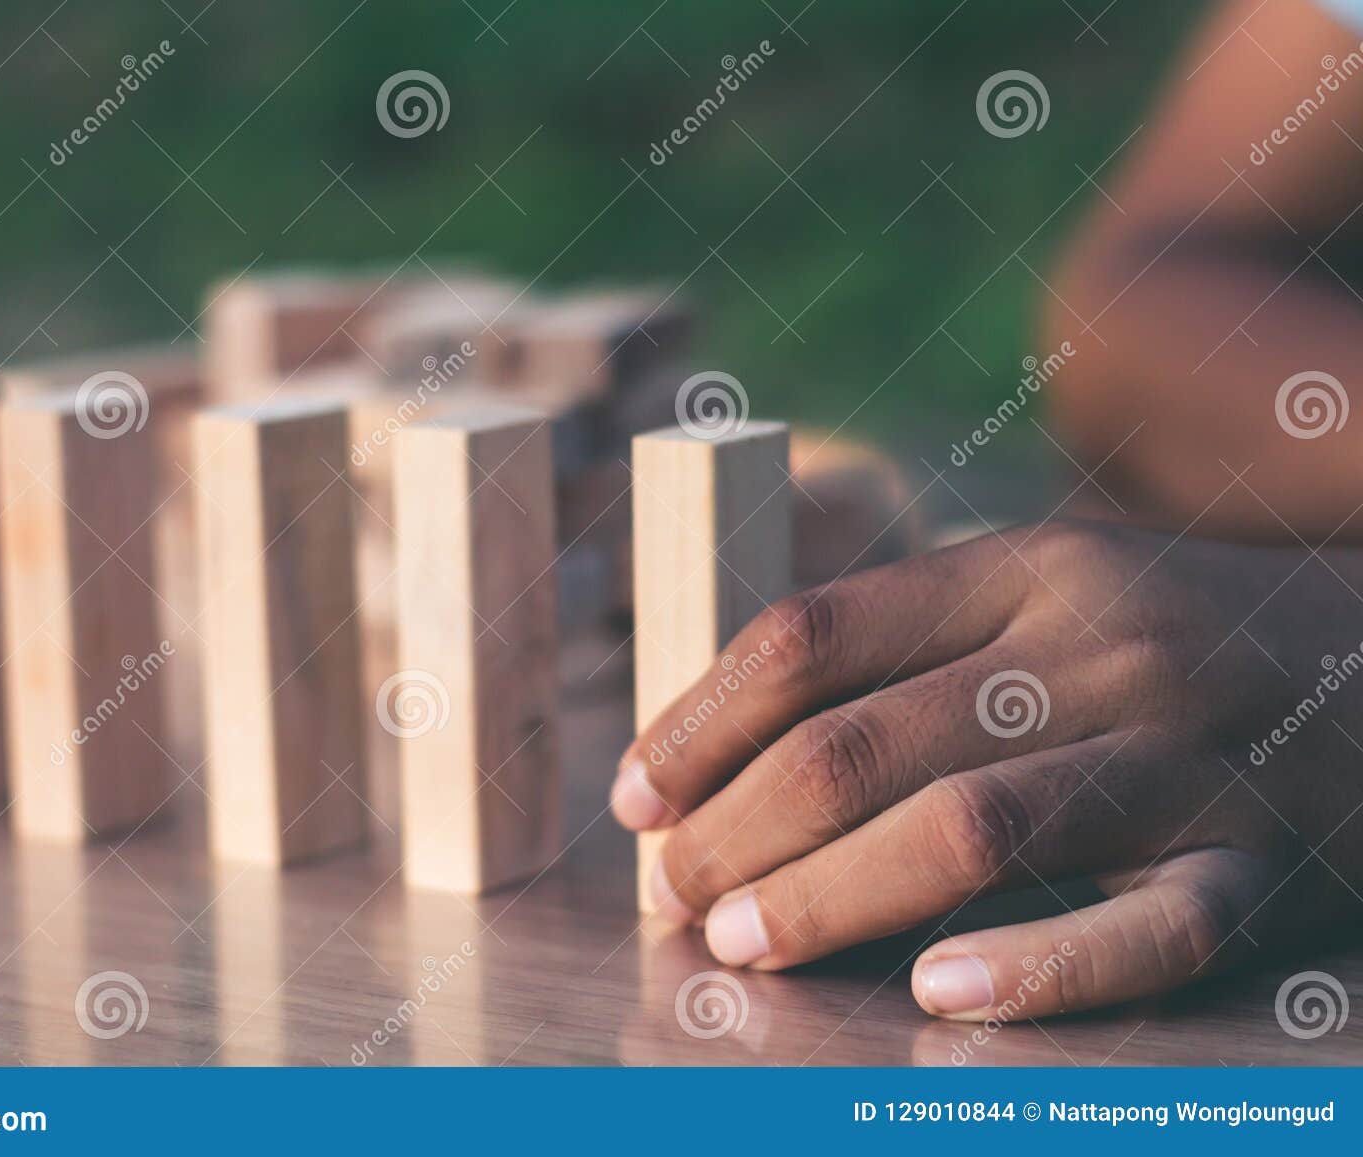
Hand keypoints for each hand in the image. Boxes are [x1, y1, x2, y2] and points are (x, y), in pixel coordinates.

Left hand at [611, 521, 1362, 1019]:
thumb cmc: (1174, 636)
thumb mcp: (1050, 586)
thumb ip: (911, 638)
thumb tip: (727, 741)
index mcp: (1024, 570)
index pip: (814, 635)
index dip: (702, 722)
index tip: (635, 795)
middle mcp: (1098, 649)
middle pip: (868, 743)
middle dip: (741, 830)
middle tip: (674, 894)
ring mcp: (1188, 757)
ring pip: (977, 830)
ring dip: (835, 897)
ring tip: (743, 943)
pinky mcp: (1268, 863)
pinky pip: (1152, 930)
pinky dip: (1042, 970)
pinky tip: (940, 995)